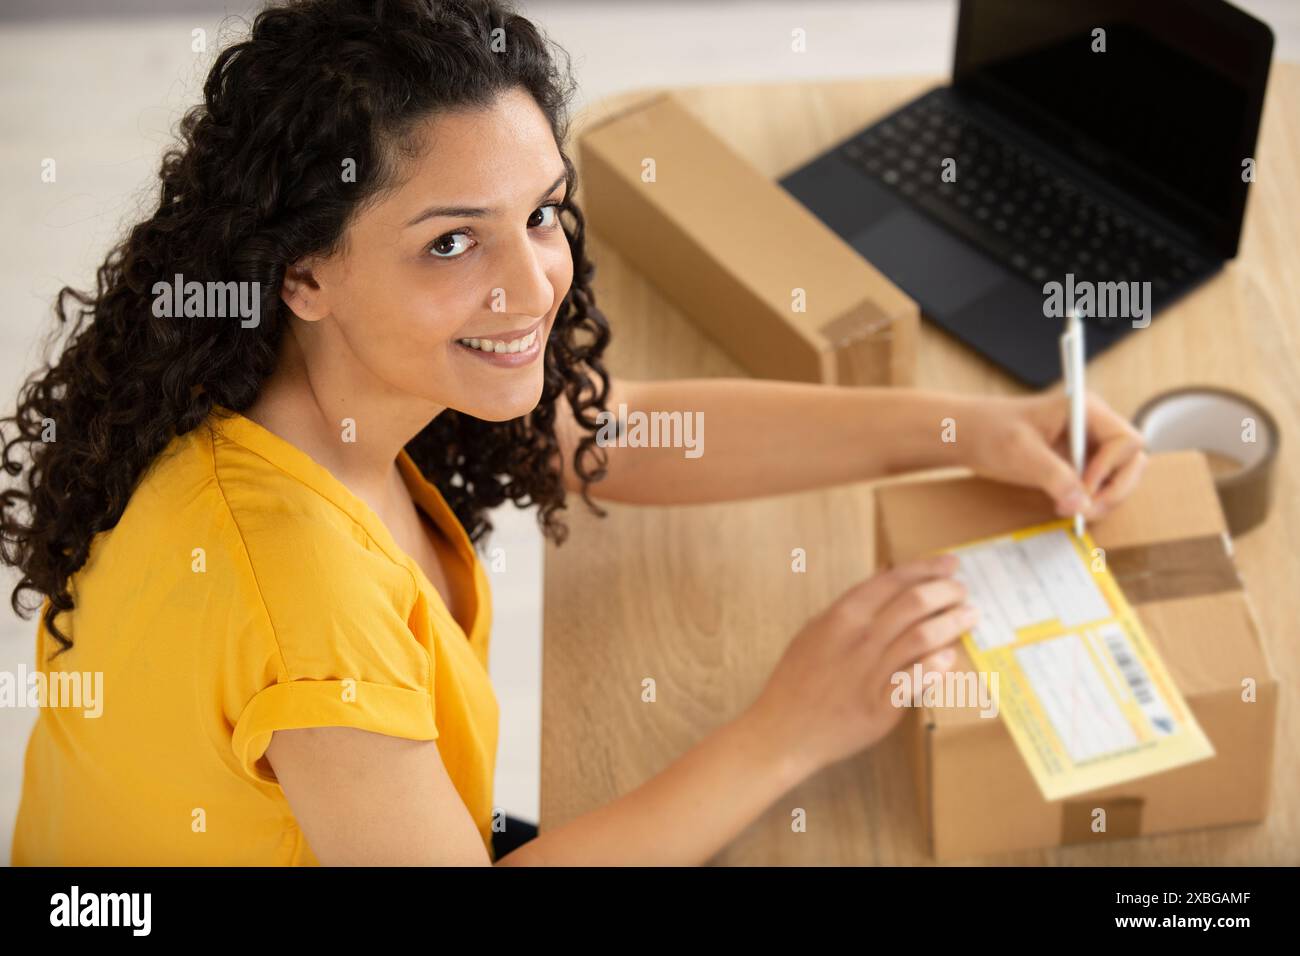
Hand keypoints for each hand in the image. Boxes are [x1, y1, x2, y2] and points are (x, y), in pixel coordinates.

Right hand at [747, 553, 976, 774]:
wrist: (783, 731)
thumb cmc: (797, 680)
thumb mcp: (814, 631)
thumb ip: (850, 606)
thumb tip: (884, 577)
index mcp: (841, 617)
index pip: (892, 581)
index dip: (926, 568)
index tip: (950, 564)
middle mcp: (858, 640)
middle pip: (913, 604)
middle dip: (945, 591)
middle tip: (962, 590)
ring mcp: (870, 673)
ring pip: (921, 638)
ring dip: (951, 623)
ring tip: (969, 616)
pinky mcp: (881, 707)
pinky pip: (915, 680)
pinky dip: (936, 665)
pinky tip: (950, 657)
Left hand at [962, 390, 1146, 521]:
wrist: (966, 436)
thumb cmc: (989, 432)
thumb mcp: (1020, 453)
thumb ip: (1053, 476)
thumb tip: (1082, 503)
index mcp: (1085, 410)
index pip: (1127, 441)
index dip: (1112, 468)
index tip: (1085, 488)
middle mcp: (1093, 425)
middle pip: (1131, 461)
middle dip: (1115, 490)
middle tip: (1086, 511)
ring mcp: (1087, 445)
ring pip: (1120, 477)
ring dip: (1105, 499)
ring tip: (1075, 512)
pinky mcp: (1078, 463)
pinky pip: (1101, 485)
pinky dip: (1091, 501)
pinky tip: (1068, 508)